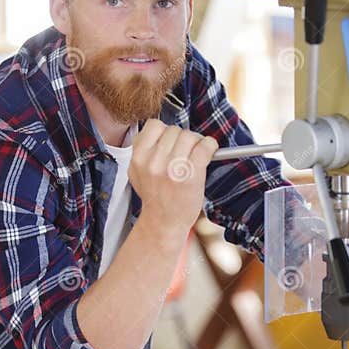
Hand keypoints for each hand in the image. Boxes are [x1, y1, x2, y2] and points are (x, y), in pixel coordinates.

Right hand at [129, 120, 218, 240]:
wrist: (164, 222)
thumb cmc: (156, 197)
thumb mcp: (138, 172)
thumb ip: (144, 150)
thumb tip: (161, 130)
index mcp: (138, 158)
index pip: (154, 125)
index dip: (165, 132)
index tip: (170, 142)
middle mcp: (153, 161)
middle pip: (174, 130)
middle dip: (182, 139)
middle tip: (185, 152)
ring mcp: (172, 167)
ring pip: (189, 136)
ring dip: (196, 143)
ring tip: (194, 156)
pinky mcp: (190, 174)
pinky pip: (204, 146)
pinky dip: (210, 146)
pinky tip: (208, 152)